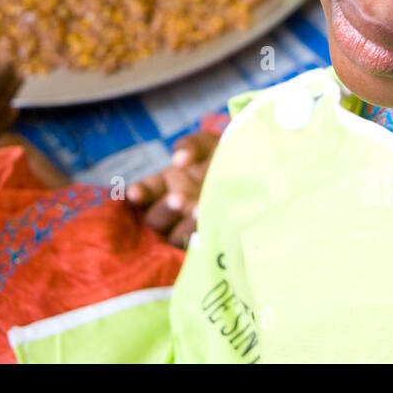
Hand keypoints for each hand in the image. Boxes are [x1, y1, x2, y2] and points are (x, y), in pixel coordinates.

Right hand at [125, 129, 219, 246]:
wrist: (257, 176)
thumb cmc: (224, 157)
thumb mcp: (208, 145)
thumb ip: (191, 146)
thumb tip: (178, 160)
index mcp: (165, 185)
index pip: (145, 192)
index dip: (138, 194)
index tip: (135, 193)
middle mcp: (172, 210)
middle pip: (156, 218)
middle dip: (165, 209)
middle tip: (178, 199)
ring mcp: (188, 228)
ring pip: (176, 236)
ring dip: (184, 226)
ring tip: (200, 210)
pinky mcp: (208, 242)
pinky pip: (199, 248)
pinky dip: (202, 240)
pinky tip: (211, 229)